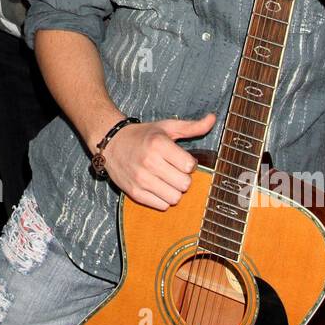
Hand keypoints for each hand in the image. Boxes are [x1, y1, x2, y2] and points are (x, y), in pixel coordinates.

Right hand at [101, 112, 216, 209]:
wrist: (111, 143)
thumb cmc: (143, 135)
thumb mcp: (167, 127)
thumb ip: (192, 126)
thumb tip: (213, 119)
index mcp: (159, 144)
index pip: (189, 166)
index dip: (189, 163)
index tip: (180, 159)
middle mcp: (149, 162)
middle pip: (184, 184)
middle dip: (182, 178)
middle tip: (173, 170)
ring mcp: (141, 179)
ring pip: (174, 198)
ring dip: (174, 190)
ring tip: (165, 180)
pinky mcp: (134, 192)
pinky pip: (161, 206)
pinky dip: (162, 199)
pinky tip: (156, 187)